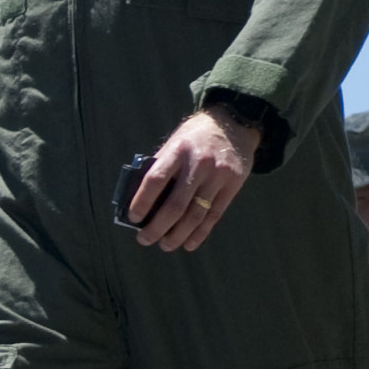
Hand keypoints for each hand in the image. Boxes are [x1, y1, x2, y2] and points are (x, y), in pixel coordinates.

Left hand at [124, 104, 254, 253]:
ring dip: (178, 235)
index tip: (134, 218)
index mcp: (178, 151)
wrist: (234, 123)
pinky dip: (200, 233)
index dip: (142, 202)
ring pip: (196, 215)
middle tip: (144, 239)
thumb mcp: (175, 142)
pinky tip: (189, 244)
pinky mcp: (232, 186)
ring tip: (165, 245)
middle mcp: (199, 164)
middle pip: (176, 205)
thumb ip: (161, 166)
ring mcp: (217, 176)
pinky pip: (214, 215)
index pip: (155, 180)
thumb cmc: (195, 137)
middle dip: (157, 227)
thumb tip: (142, 200)